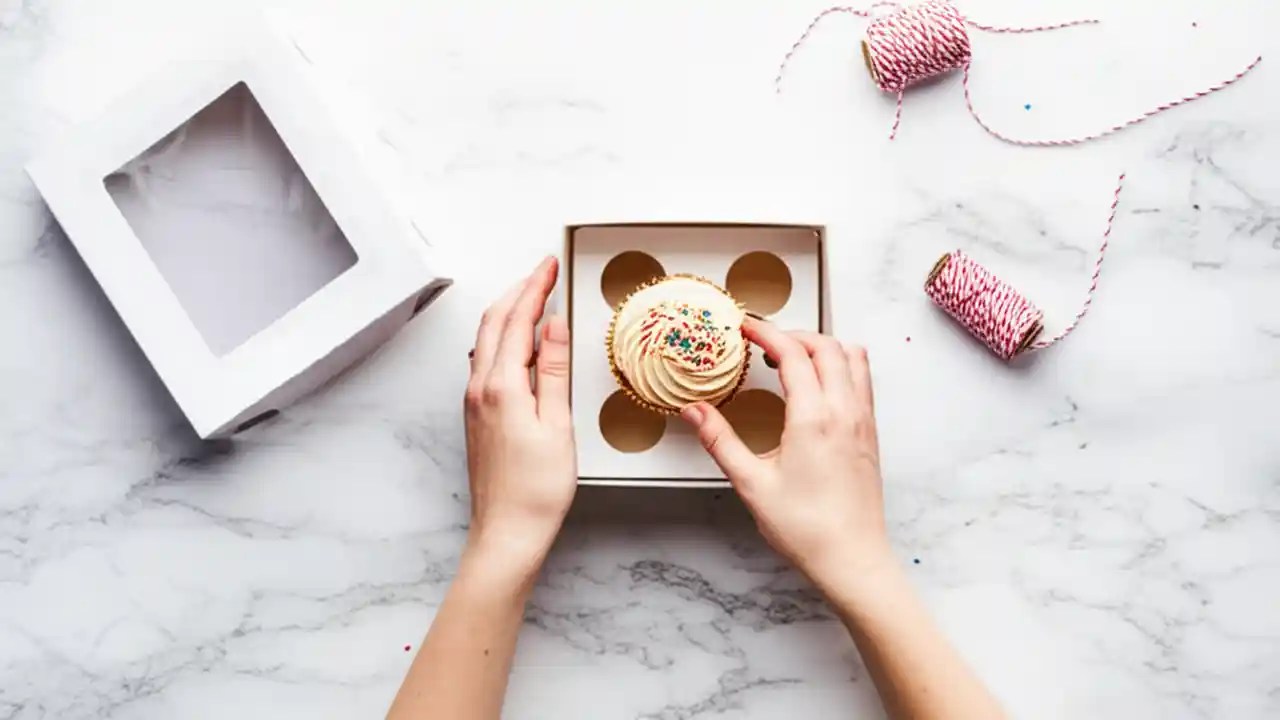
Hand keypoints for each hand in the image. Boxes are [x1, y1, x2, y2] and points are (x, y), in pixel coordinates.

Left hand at [464, 256, 575, 570]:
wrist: (507, 533)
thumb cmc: (536, 490)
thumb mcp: (558, 425)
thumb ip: (555, 371)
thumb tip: (555, 326)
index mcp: (501, 386)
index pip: (517, 320)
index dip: (535, 287)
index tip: (550, 265)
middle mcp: (479, 389)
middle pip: (494, 323)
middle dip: (519, 291)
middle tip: (543, 272)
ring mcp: (474, 403)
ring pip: (487, 342)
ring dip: (509, 314)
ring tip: (534, 299)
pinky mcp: (477, 417)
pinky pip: (487, 364)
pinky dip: (504, 341)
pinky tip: (522, 346)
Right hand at [680, 318, 891, 593]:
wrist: (853, 559)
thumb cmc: (805, 529)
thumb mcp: (751, 484)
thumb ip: (720, 441)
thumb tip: (693, 411)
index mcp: (814, 418)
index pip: (792, 354)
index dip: (766, 333)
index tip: (745, 327)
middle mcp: (845, 411)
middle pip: (826, 345)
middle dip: (792, 334)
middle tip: (763, 343)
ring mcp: (863, 421)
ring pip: (851, 357)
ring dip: (821, 346)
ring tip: (790, 359)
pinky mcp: (871, 434)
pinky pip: (862, 379)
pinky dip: (840, 365)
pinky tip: (817, 385)